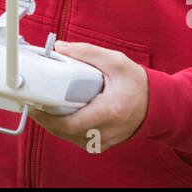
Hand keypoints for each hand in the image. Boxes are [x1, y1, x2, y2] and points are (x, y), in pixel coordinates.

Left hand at [30, 41, 149, 151]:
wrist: (157, 103)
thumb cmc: (138, 84)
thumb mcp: (115, 61)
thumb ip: (88, 52)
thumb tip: (61, 47)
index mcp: (109, 111)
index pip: (70, 123)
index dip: (47, 117)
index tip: (35, 105)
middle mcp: (106, 131)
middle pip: (65, 132)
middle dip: (46, 120)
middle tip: (35, 104)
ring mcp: (105, 141)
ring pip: (69, 138)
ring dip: (55, 125)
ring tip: (45, 108)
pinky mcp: (103, 144)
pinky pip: (78, 140)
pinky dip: (66, 129)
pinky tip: (60, 116)